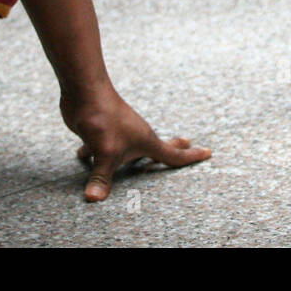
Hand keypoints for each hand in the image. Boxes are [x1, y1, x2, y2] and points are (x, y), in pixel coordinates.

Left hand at [60, 90, 210, 201]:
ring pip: (127, 148)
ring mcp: (119, 132)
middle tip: (188, 143)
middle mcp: (135, 136)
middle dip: (173, 147)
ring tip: (131, 162)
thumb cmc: (103, 119)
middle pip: (157, 146)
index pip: (173, 154)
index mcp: (146, 141)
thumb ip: (101, 177)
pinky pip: (102, 146)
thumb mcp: (105, 152)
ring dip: (130, 156)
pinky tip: (82, 156)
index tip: (208, 152)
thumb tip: (94, 199)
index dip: (191, 157)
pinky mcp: (101, 130)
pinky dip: (95, 153)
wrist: (85, 92)